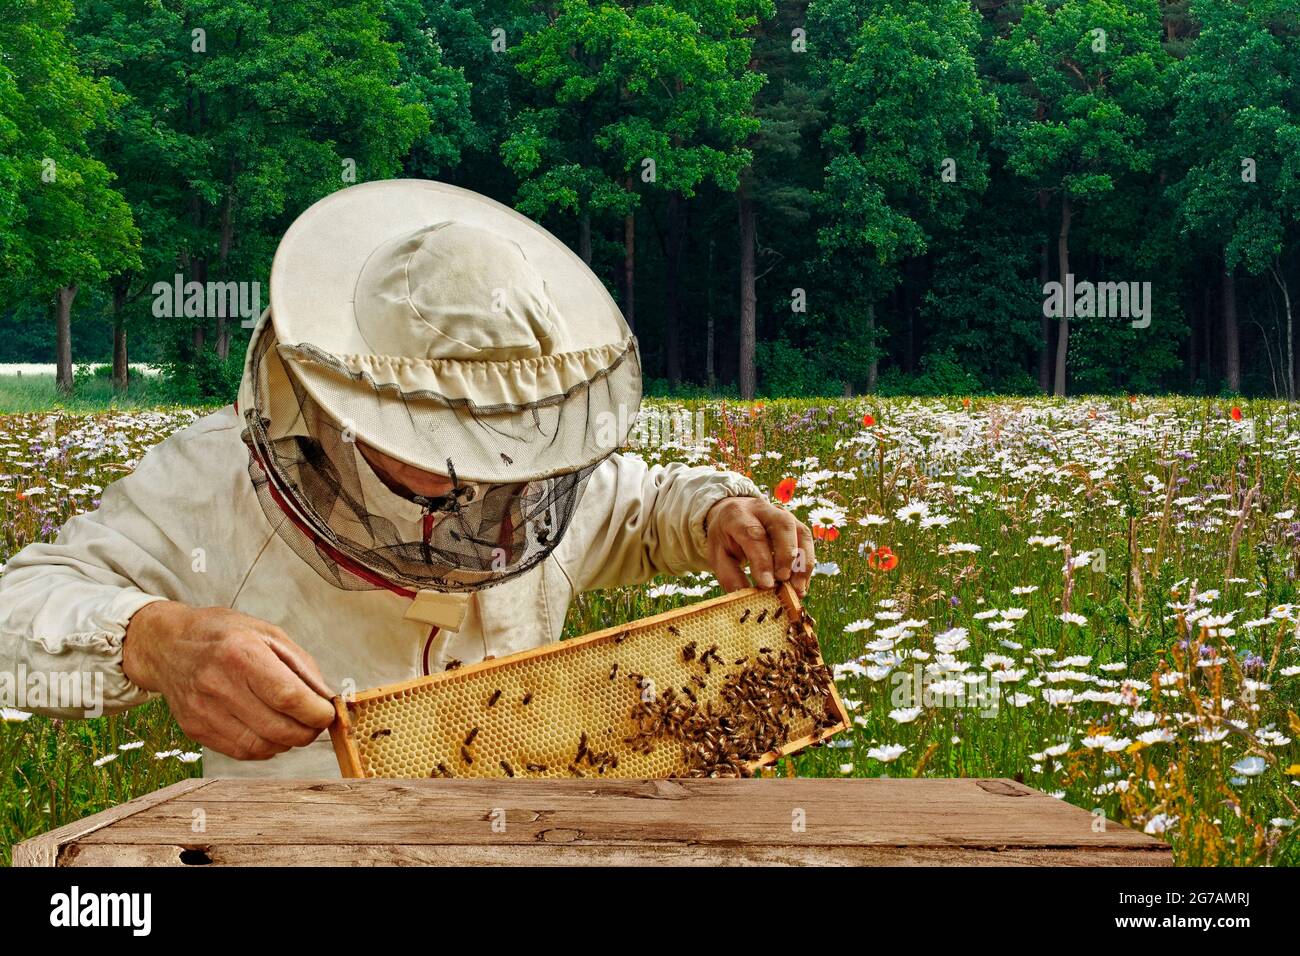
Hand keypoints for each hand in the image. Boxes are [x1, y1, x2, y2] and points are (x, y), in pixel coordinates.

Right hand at [123, 601, 335, 760]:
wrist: (168, 646)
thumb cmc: (224, 635)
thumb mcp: (268, 633)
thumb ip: (302, 666)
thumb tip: (326, 699)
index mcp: (241, 654)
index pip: (288, 696)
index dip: (316, 713)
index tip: (328, 713)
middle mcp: (218, 684)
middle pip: (277, 728)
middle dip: (308, 731)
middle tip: (316, 722)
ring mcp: (203, 711)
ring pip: (261, 746)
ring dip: (288, 742)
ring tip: (293, 725)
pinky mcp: (195, 729)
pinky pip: (241, 752)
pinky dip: (265, 747)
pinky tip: (270, 731)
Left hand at [704, 496, 814, 596]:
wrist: (733, 514)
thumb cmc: (725, 538)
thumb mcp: (718, 555)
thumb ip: (730, 575)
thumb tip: (747, 597)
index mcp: (738, 515)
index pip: (754, 534)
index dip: (762, 560)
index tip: (767, 585)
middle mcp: (763, 509)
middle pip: (783, 525)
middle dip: (786, 556)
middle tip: (783, 582)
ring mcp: (783, 514)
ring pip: (800, 532)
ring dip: (803, 562)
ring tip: (798, 589)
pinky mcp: (795, 524)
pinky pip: (806, 542)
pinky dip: (807, 564)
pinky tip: (801, 584)